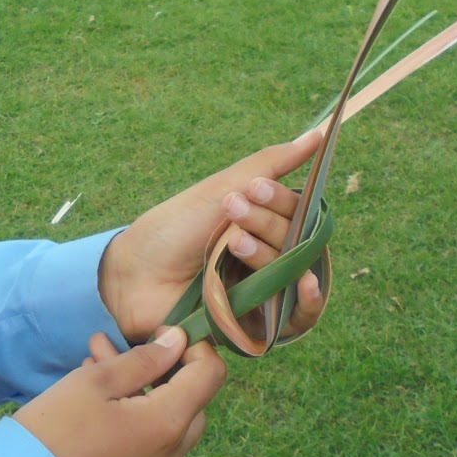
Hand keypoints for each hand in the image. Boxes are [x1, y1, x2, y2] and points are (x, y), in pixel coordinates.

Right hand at [15, 326, 226, 456]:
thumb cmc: (56, 430)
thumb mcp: (96, 381)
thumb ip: (143, 359)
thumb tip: (178, 340)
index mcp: (169, 423)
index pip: (211, 373)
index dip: (192, 346)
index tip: (156, 334)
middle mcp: (174, 451)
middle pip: (194, 397)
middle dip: (162, 367)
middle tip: (116, 348)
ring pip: (170, 416)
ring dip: (144, 387)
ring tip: (95, 362)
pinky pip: (153, 437)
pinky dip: (137, 412)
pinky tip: (97, 394)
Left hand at [97, 132, 323, 345]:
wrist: (134, 273)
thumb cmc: (173, 228)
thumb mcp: (223, 188)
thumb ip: (272, 163)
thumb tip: (321, 131)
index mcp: (264, 225)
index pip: (299, 213)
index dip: (281, 201)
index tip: (252, 189)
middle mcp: (270, 257)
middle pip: (298, 242)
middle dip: (267, 224)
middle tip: (232, 214)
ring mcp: (266, 292)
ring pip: (295, 274)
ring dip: (269, 254)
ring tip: (233, 243)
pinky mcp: (258, 325)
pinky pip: (297, 321)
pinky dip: (308, 302)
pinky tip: (305, 286)